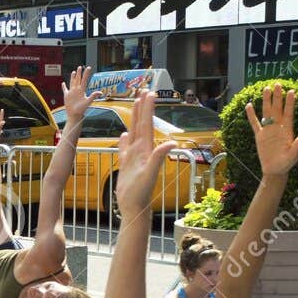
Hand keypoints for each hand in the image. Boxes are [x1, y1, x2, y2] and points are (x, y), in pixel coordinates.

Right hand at [61, 65, 99, 126]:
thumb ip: (93, 96)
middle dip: (79, 73)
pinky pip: (65, 90)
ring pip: (72, 82)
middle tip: (80, 67)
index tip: (88, 67)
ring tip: (74, 72)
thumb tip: (101, 92)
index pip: (84, 80)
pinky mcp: (67, 96)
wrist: (74, 115)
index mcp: (82, 90)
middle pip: (78, 79)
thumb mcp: (87, 102)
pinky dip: (64, 87)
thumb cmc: (81, 110)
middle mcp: (77, 90)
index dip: (86, 74)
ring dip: (73, 77)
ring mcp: (72, 93)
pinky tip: (63, 83)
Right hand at [113, 91, 174, 219]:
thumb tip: (172, 143)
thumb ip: (160, 157)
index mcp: (146, 150)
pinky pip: (125, 148)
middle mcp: (141, 151)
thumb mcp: (150, 174)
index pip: (147, 124)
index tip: (150, 93)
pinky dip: (124, 140)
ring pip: (134, 132)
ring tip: (135, 105)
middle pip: (142, 124)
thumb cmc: (141, 193)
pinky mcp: (126, 165)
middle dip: (143, 108)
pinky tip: (124, 134)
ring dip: (134, 118)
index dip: (148, 108)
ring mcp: (134, 157)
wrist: (133, 207)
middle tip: (144, 91)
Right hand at [246, 84, 297, 178]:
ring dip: (266, 101)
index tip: (291, 91)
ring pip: (267, 112)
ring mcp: (268, 130)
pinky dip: (251, 115)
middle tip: (277, 84)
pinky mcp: (260, 136)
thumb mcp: (295, 154)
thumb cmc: (287, 163)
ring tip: (266, 89)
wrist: (275, 170)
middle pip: (278, 108)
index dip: (290, 102)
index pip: (289, 112)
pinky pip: (255, 123)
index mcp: (288, 130)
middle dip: (278, 96)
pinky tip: (249, 105)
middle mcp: (278, 127)